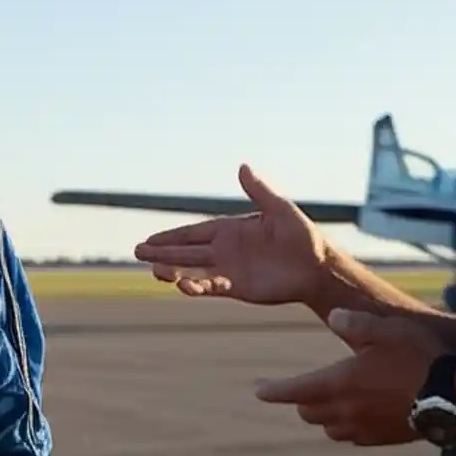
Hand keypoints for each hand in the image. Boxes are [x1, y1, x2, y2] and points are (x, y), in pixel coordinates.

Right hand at [133, 163, 330, 305]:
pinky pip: (212, 287)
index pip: (194, 233)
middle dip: (163, 253)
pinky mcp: (239, 288)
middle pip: (187, 252)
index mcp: (231, 230)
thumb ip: (259, 192)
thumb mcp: (280, 210)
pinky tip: (182, 286)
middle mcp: (226, 250)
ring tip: (154, 272)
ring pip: (194, 271)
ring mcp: (230, 270)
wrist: (317, 268)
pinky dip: (197, 287)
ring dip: (174, 272)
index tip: (149, 240)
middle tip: (138, 253)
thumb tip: (243, 166)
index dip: (171, 237)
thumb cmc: (302, 236)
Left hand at [255, 309, 447, 445]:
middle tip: (298, 389)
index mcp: (340, 383)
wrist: (453, 396)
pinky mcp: (384, 438)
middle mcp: (347, 410)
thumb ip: (353, 323)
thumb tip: (333, 317)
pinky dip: (347, 426)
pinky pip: (354, 436)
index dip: (273, 390)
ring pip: (330, 428)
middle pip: (309, 412)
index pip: (294, 391)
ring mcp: (365, 428)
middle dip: (299, 400)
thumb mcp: (383, 328)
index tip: (258, 390)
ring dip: (323, 415)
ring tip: (328, 400)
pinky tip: (358, 413)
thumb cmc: (418, 356)